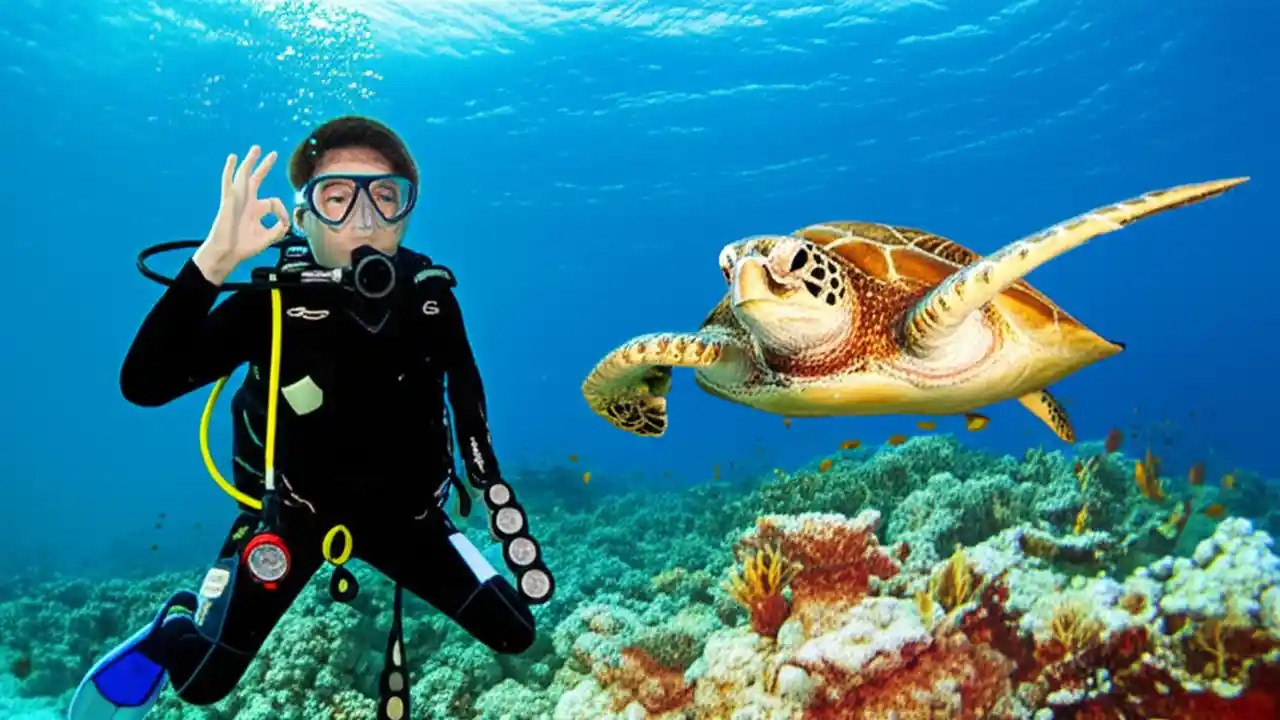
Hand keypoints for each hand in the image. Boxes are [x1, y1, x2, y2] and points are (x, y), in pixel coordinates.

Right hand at [193, 146, 290, 284]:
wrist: (228, 253)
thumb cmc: (244, 247)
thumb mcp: (268, 238)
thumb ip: (279, 229)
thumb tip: (286, 223)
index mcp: (257, 210)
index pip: (275, 202)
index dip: (283, 212)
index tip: (284, 223)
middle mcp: (247, 201)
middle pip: (257, 179)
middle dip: (265, 166)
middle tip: (273, 154)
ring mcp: (238, 200)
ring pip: (243, 175)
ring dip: (250, 161)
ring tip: (256, 148)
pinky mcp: (229, 201)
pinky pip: (228, 182)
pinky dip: (229, 169)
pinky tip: (232, 158)